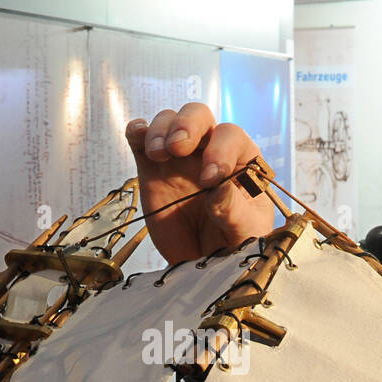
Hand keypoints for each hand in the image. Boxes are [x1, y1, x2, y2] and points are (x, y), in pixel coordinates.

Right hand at [125, 102, 275, 264]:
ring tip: (158, 155)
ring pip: (169, 121)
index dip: (220, 151)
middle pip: (199, 116)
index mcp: (241, 160)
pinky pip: (142, 140)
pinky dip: (137, 132)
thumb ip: (234, 210)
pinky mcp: (152, 170)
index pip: (230, 137)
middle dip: (188, 125)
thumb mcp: (244, 233)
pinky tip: (137, 136)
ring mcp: (178, 158)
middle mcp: (209, 151)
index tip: (209, 180)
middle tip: (178, 148)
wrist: (203, 264)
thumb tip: (219, 186)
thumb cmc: (233, 244)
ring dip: (161, 130)